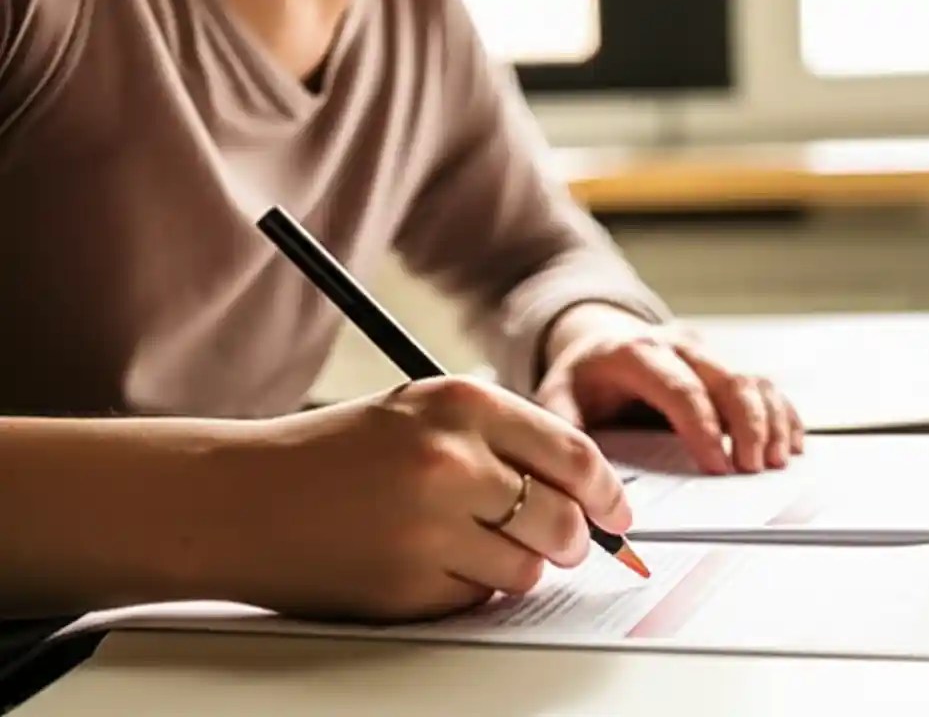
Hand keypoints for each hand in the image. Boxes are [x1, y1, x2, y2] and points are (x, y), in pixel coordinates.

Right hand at [224, 376, 629, 621]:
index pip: (575, 454)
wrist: (238, 498)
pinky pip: (477, 597)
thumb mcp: (422, 414)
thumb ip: (504, 443)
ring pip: (527, 568)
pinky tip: (424, 561)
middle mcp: (452, 460)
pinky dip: (466, 588)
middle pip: (563, 519)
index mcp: (461, 404)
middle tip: (563, 541)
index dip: (607, 492)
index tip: (617, 512)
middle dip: (572, 539)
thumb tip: (585, 493)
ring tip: (464, 542)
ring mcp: (430, 527)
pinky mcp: (409, 584)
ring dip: (515, 565)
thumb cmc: (331, 454)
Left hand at [537, 304, 804, 474]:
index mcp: (636, 353)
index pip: (679, 388)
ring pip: (752, 380)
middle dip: (748, 427)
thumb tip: (576, 476)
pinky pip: (764, 386)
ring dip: (771, 422)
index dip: (703, 428)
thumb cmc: (582, 376)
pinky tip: (790, 442)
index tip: (717, 466)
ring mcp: (706, 356)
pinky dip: (782, 414)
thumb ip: (565, 430)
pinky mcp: (723, 369)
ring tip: (776, 461)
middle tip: (753, 470)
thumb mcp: (557, 396)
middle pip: (728, 380)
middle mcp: (678, 348)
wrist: (595, 341)